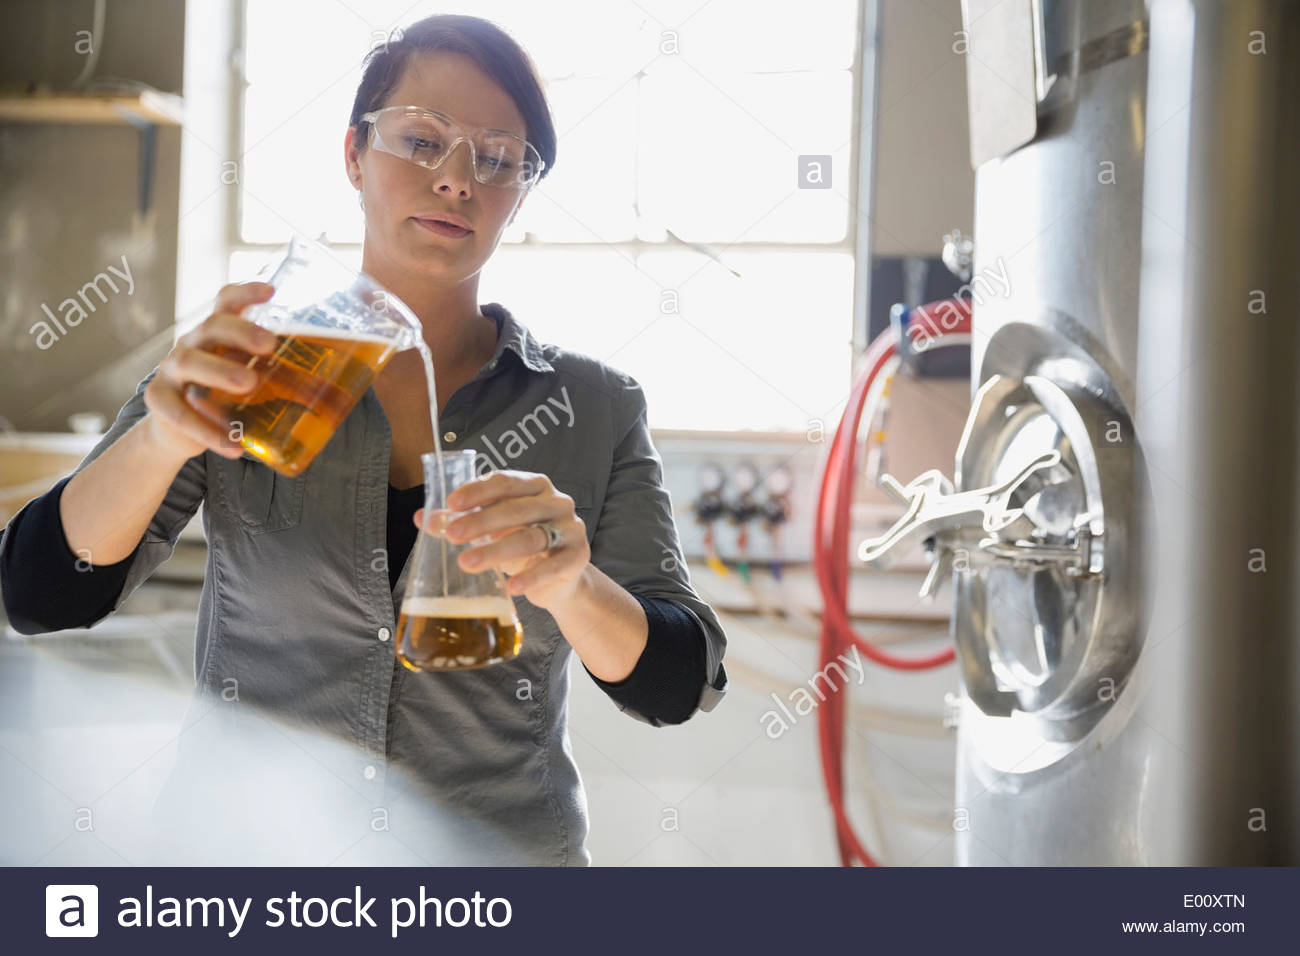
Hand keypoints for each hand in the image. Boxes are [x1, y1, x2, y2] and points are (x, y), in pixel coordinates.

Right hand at [142, 281, 278, 461]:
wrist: (177, 429)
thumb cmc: (225, 395)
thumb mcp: (253, 380)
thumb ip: (285, 378)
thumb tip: (347, 391)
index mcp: (216, 334)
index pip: (225, 301)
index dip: (245, 293)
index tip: (272, 290)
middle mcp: (191, 344)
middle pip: (211, 326)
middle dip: (241, 331)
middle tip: (270, 345)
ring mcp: (171, 370)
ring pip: (188, 362)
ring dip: (220, 371)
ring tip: (249, 383)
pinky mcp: (160, 401)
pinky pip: (179, 414)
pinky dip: (207, 431)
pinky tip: (234, 445)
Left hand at [413, 470, 589, 610]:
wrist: (560, 577)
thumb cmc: (522, 544)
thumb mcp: (492, 531)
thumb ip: (461, 521)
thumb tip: (424, 517)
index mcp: (533, 486)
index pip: (504, 481)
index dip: (477, 491)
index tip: (451, 503)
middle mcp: (555, 501)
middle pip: (516, 509)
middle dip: (481, 522)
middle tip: (452, 535)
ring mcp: (570, 528)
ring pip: (531, 537)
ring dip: (497, 551)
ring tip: (468, 562)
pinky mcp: (578, 555)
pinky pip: (554, 565)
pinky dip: (531, 577)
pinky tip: (511, 587)